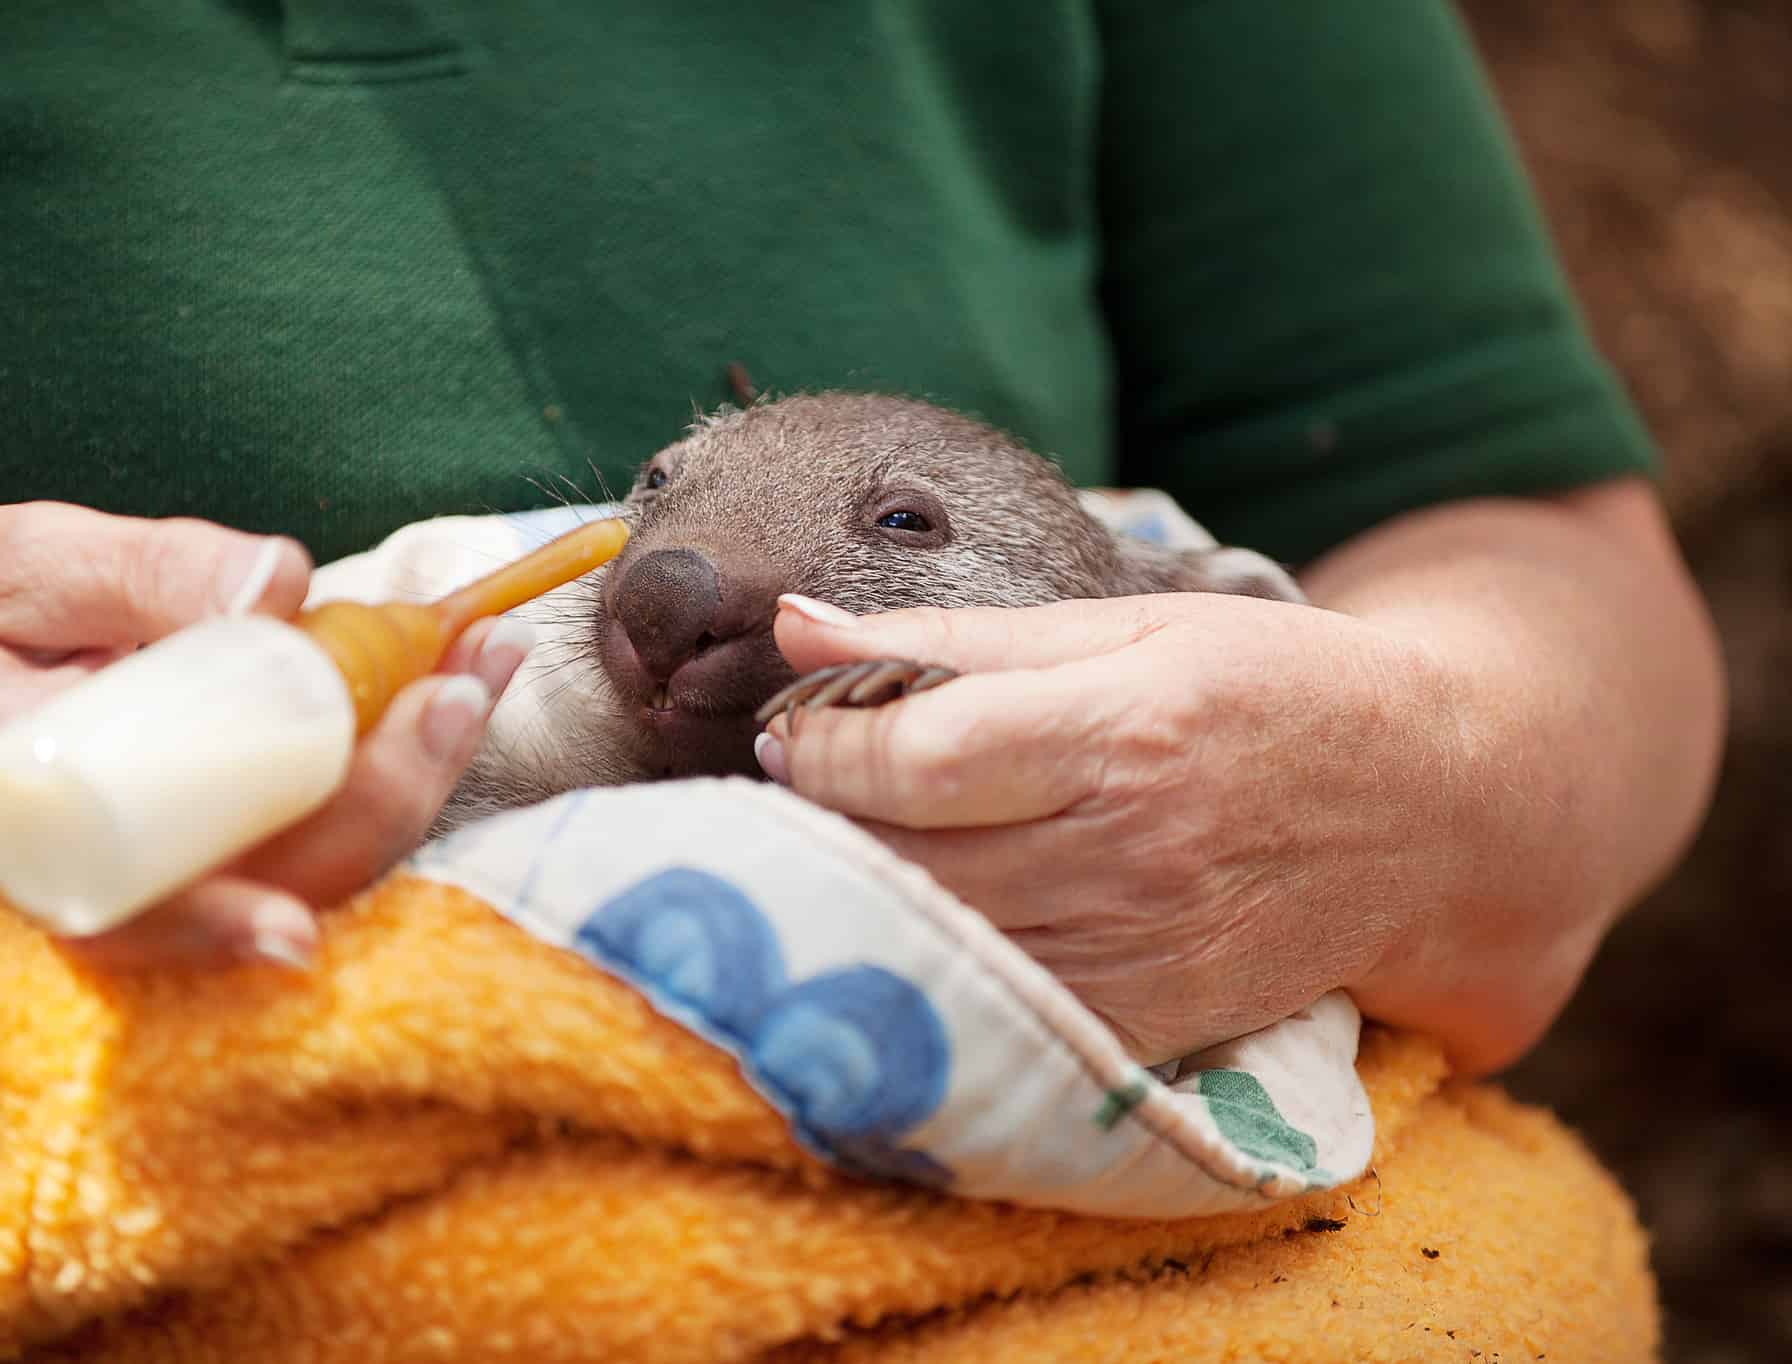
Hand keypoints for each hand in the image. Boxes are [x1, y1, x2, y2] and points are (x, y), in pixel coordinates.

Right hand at [0, 502, 529, 969]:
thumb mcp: (22, 567)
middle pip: (273, 880)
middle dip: (387, 790)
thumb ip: (143, 574)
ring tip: (489, 659)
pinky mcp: (233, 845)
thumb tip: (280, 585)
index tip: (288, 931)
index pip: (132, 905)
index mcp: (35, 822)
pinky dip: (405, 757)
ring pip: (323, 863)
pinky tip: (460, 679)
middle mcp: (116, 877)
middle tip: (463, 684)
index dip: (214, 923)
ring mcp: (184, 872)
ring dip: (422, 768)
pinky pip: (332, 828)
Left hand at [753, 591, 1475, 1064]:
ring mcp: (1141, 957)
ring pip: (940, 950)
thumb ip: (951, 637)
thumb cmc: (1266, 690)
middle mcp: (1129, 854)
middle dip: (819, 830)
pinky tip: (923, 928)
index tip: (793, 732)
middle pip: (909, 864)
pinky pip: (1001, 1019)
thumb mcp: (1125, 626)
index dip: (822, 749)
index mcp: (1121, 730)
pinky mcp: (1153, 1030)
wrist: (1433, 811)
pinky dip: (939, 977)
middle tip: (793, 800)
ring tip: (843, 857)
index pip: (913, 762)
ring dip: (862, 907)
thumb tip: (794, 624)